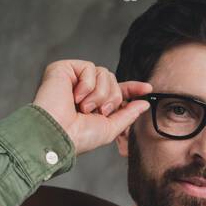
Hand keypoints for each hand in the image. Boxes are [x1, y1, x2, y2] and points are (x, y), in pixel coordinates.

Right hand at [31, 59, 151, 155]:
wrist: (58, 134)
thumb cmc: (78, 137)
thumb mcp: (110, 128)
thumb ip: (127, 114)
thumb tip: (144, 103)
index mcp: (94, 103)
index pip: (116, 90)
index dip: (133, 88)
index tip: (148, 88)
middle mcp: (84, 89)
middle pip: (113, 80)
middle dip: (112, 98)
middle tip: (99, 112)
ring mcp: (74, 78)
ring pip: (104, 74)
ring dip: (99, 95)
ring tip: (84, 108)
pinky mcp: (64, 68)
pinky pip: (90, 68)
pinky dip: (87, 86)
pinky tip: (75, 97)